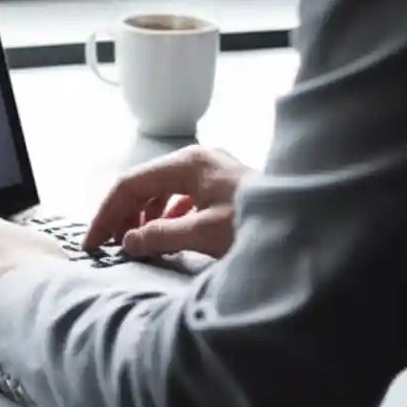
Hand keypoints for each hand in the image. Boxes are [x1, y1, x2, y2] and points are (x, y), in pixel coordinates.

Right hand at [82, 145, 253, 258]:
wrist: (313, 224)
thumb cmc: (258, 224)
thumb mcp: (204, 233)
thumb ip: (160, 236)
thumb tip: (128, 241)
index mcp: (188, 162)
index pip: (130, 183)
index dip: (106, 213)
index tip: (93, 242)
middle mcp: (196, 160)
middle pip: (143, 185)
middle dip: (122, 215)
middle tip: (109, 246)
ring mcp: (210, 172)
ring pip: (160, 192)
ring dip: (142, 217)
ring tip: (133, 244)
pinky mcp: (221, 188)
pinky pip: (180, 199)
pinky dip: (164, 218)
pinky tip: (163, 237)